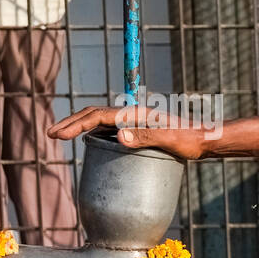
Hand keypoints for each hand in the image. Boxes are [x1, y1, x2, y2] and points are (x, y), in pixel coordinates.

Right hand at [47, 104, 208, 160]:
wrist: (208, 139)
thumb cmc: (192, 141)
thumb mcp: (171, 140)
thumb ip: (147, 137)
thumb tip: (119, 135)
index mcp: (135, 114)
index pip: (97, 116)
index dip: (74, 124)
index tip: (57, 134)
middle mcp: (133, 114)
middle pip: (94, 114)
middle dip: (70, 123)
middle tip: (51, 134)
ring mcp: (136, 121)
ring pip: (101, 120)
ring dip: (80, 125)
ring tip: (63, 135)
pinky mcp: (141, 129)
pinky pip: (112, 128)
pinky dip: (95, 132)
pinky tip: (92, 142)